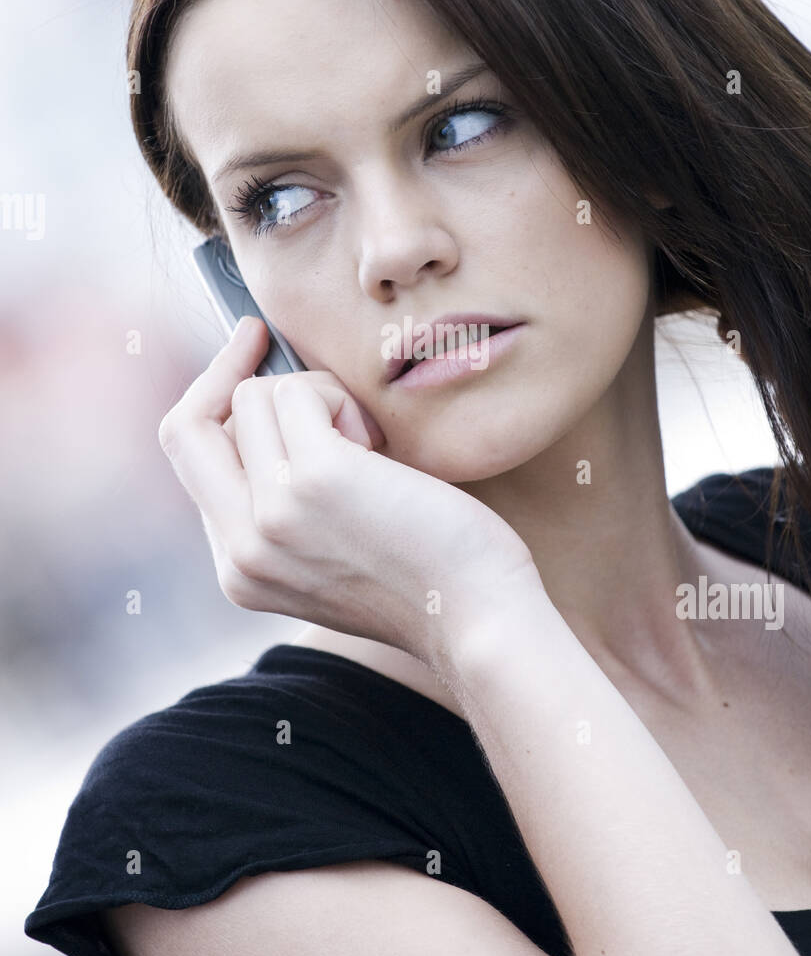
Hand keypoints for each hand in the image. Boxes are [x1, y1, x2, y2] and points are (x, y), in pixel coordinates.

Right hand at [158, 317, 542, 667]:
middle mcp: (241, 548)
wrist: (478, 620)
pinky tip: (379, 444)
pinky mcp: (314, 480)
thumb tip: (268, 405)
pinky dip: (337, 397)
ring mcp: (272, 514)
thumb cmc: (427, 576)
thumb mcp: (327, 552)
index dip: (209, 405)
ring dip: (311, 396)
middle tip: (258, 335)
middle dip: (220, 370)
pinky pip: (296, 392)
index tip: (241, 364)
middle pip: (187, 427)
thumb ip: (283, 502)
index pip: (192, 465)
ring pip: (251, 399)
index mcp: (239, 570)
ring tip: (367, 442)